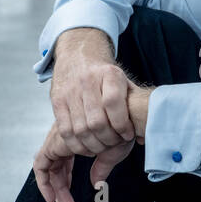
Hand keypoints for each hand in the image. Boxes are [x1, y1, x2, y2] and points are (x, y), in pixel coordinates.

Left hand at [32, 123, 135, 201]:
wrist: (126, 119)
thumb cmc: (123, 132)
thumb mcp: (111, 154)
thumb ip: (101, 167)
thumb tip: (96, 183)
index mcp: (78, 136)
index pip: (65, 161)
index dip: (65, 179)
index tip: (70, 197)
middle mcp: (67, 136)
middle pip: (57, 166)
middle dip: (60, 187)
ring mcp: (60, 138)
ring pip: (49, 167)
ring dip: (54, 188)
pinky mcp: (55, 143)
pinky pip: (41, 165)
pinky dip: (43, 181)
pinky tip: (52, 197)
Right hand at [49, 29, 134, 154]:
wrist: (78, 55)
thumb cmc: (105, 76)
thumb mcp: (123, 81)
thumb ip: (134, 106)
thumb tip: (143, 136)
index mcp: (109, 74)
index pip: (113, 102)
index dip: (122, 124)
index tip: (127, 134)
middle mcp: (87, 81)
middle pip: (97, 121)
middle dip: (109, 140)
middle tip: (115, 143)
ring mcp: (70, 91)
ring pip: (81, 130)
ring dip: (94, 145)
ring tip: (103, 146)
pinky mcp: (57, 102)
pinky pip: (65, 131)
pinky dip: (77, 145)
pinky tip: (87, 146)